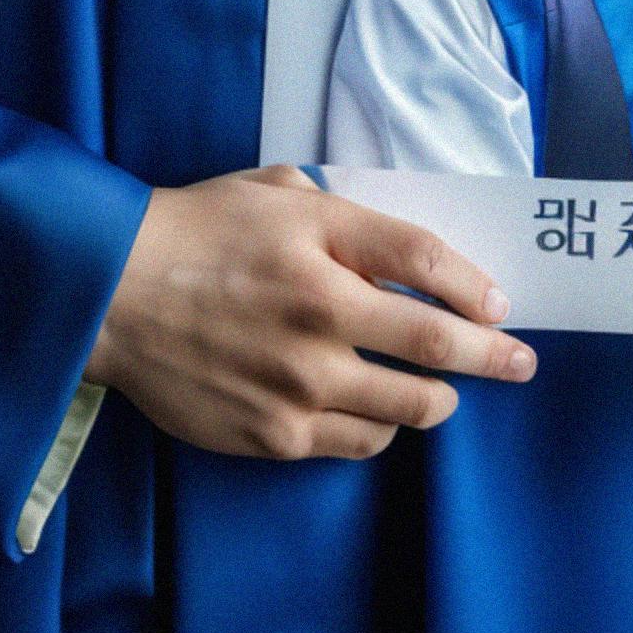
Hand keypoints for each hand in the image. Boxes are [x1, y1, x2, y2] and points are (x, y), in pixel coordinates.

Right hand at [85, 162, 537, 459]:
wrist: (111, 294)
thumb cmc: (196, 230)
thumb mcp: (274, 191)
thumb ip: (343, 211)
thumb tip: (405, 247)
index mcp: (319, 242)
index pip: (427, 262)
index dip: (475, 286)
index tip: (500, 305)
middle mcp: (319, 315)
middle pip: (439, 346)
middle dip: (495, 357)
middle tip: (521, 362)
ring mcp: (300, 383)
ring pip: (409, 407)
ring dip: (440, 399)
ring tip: (445, 392)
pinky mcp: (277, 435)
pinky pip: (360, 440)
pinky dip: (382, 426)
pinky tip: (380, 412)